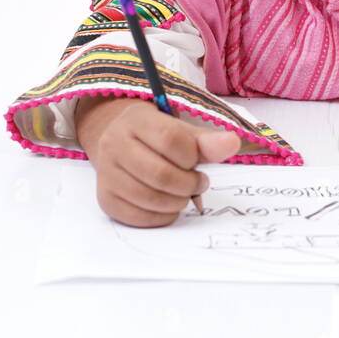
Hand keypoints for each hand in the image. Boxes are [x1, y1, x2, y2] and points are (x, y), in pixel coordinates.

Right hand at [77, 97, 242, 226]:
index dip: (192, 156)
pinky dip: (163, 216)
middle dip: (189, 184)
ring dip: (178, 202)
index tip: (198, 161)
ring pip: (149, 198)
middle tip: (199, 182)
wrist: (121, 143)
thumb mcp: (181, 129)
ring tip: (185, 193)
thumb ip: (206, 140)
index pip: (170, 140)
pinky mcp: (106, 199)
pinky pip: (139, 217)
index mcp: (136, 120)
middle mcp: (114, 144)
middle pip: (160, 174)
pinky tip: (169, 205)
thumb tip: (232, 143)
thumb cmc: (157, 136)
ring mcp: (107, 173)